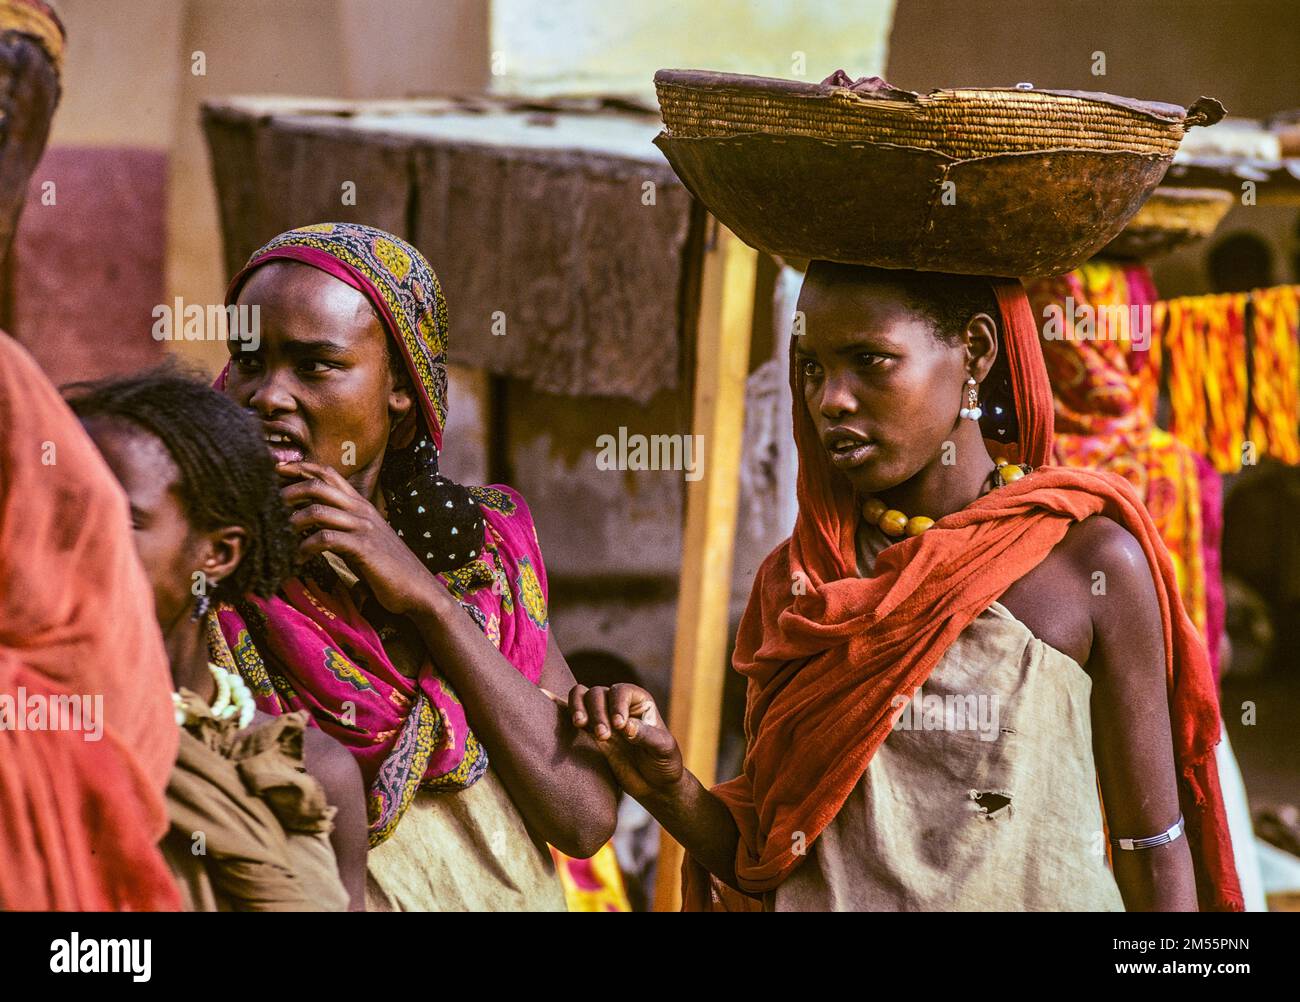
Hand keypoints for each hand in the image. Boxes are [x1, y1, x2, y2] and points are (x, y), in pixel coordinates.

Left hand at [278, 461, 447, 616]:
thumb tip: (311, 522)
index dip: (300, 468)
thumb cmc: (387, 567)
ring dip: (292, 521)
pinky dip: (306, 547)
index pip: (328, 473)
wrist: (417, 589)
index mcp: (360, 505)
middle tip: (269, 505)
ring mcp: (363, 528)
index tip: (276, 471)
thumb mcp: (363, 539)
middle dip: (288, 490)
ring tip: (279, 534)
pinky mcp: (363, 549)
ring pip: (318, 510)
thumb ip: (342, 525)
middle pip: (318, 485)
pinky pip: (326, 539)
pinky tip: (298, 558)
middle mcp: (361, 510)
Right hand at [544, 684, 682, 800]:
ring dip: (578, 708)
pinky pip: (569, 714)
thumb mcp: (663, 749)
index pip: (620, 691)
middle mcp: (617, 704)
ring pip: (582, 698)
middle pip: (597, 693)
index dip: (617, 705)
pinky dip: (557, 704)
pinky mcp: (588, 732)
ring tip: (580, 725)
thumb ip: (646, 736)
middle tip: (604, 736)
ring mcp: (601, 717)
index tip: (621, 727)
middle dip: (597, 712)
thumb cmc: (665, 763)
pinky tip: (543, 697)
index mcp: (637, 701)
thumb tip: (625, 727)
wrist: (655, 784)